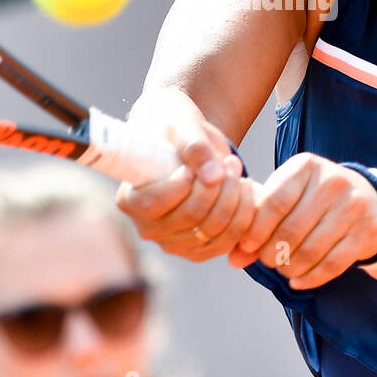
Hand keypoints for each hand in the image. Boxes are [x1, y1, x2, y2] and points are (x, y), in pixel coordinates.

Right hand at [116, 88, 255, 262]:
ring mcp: (174, 243)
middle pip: (191, 217)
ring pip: (214, 231)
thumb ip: (195, 147)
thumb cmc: (177, 131)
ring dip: (236, 199)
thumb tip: (213, 176)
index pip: (154, 203)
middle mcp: (148, 228)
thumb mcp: (182, 127)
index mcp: (130, 200)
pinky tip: (245, 188)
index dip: (181, 185)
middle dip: (219, 187)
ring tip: (237, 169)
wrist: (191, 144)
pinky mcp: (201, 250)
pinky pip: (229, 242)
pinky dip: (245, 215)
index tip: (194, 164)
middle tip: (231, 161)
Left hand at [226, 152, 376, 289]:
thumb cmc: (314, 198)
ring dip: (290, 268)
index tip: (248, 245)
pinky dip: (310, 278)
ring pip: (310, 251)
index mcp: (306, 166)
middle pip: (291, 230)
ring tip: (283, 269)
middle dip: (272, 252)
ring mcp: (353, 207)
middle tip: (267, 260)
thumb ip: (258, 223)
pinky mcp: (365, 232)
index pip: (273, 203)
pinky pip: (332, 265)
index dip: (256, 230)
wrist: (369, 200)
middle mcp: (332, 182)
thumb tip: (234, 259)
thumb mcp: (287, 197)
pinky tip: (298, 281)